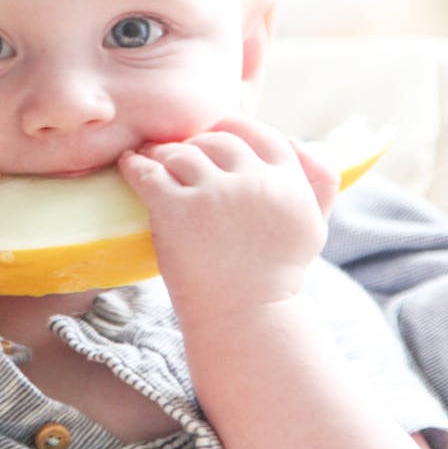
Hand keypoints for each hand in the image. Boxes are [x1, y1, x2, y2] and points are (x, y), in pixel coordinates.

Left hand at [118, 115, 337, 315]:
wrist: (246, 319)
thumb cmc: (276, 276)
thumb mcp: (312, 227)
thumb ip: (317, 181)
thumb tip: (295, 139)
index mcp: (288, 182)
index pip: (259, 134)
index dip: (233, 129)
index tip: (215, 135)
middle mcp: (255, 181)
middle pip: (216, 141)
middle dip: (195, 143)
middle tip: (177, 152)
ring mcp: (215, 193)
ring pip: (181, 152)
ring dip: (163, 153)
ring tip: (150, 158)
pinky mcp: (177, 209)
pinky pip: (148, 172)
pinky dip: (135, 165)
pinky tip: (130, 165)